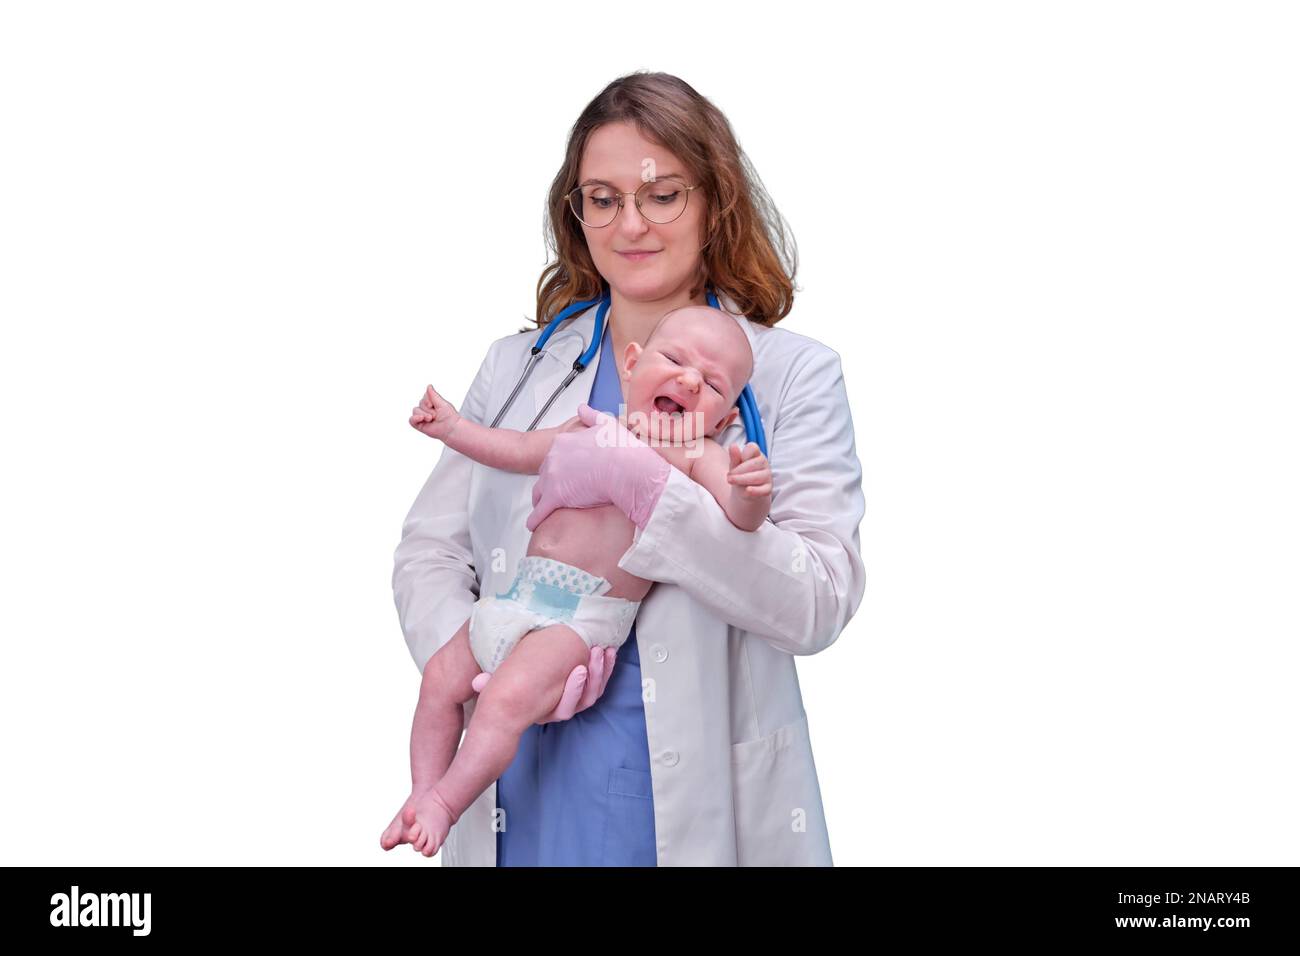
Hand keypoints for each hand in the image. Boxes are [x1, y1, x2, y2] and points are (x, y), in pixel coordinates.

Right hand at [409, 385, 459, 441]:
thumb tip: (429, 386)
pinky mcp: (419, 425)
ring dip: (424, 414)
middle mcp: (426, 409)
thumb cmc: (449, 416)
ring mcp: (422, 417)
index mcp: (432, 403)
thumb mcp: (441, 402)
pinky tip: (421, 418)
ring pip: (416, 410)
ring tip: (431, 419)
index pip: (424, 396)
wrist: (451, 428)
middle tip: (436, 414)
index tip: (433, 405)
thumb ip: (433, 395)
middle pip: (420, 403)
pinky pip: (411, 420)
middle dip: (428, 409)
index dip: (428, 400)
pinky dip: (415, 418)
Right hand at [470, 645, 617, 721]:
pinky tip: (609, 652)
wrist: (522, 670)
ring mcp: (576, 698)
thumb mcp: (499, 680)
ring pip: (594, 692)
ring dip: (602, 671)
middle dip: (593, 677)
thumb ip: (489, 682)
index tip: (578, 669)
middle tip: (595, 652)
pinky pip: (600, 683)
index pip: (562, 710)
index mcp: (544, 709)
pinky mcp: (586, 687)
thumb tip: (476, 681)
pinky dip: (606, 668)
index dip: (572, 692)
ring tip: (603, 650)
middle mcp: (561, 707)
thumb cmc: (512, 676)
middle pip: (584, 701)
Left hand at [525, 404, 670, 530]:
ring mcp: (552, 478)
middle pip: (544, 475)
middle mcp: (554, 458)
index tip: (563, 476)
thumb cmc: (622, 450)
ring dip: (541, 502)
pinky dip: (535, 520)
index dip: (558, 469)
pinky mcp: (555, 498)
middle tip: (556, 494)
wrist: (627, 468)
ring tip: (545, 511)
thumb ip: (592, 416)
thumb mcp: (607, 424)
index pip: (554, 458)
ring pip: (539, 493)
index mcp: (564, 442)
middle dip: (548, 485)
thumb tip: (582, 408)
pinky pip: (540, 512)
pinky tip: (534, 526)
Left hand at [727, 442, 771, 497]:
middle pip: (754, 464)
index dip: (744, 454)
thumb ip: (734, 456)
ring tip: (731, 481)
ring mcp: (767, 476)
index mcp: (756, 454)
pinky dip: (755, 490)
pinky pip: (763, 490)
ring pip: (757, 477)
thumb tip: (733, 445)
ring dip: (742, 479)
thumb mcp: (734, 465)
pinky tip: (747, 490)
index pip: (753, 448)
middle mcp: (764, 464)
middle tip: (728, 476)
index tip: (736, 461)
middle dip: (739, 470)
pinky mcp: (768, 489)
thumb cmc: (740, 474)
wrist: (744, 491)